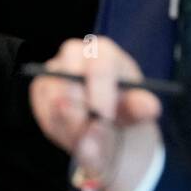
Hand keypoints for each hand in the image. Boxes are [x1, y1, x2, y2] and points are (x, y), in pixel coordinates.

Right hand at [30, 37, 163, 190]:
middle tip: (93, 134)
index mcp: (103, 51)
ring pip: (53, 99)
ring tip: (91, 139)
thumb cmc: (125, 107)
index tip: (106, 118)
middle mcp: (74, 53)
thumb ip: (141, 108)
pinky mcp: (40, 90)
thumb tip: (150, 106)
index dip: (101, 93)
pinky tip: (76, 135)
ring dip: (72, 126)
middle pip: (67, 76)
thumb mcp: (138, 110)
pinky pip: (44, 113)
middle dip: (81, 111)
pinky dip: (59, 131)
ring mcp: (53, 70)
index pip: (98, 65)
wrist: (108, 120)